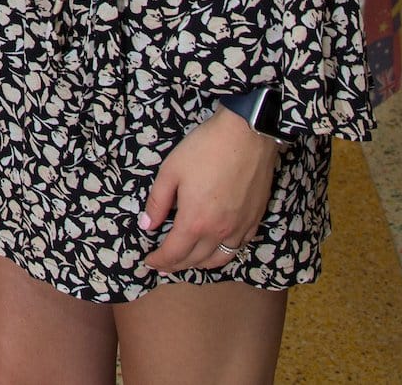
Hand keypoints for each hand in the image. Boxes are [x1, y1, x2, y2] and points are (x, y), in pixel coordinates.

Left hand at [139, 107, 280, 274]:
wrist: (246, 136)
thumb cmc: (204, 150)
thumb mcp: (170, 171)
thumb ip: (158, 202)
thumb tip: (147, 225)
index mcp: (195, 221)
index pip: (174, 253)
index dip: (159, 260)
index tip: (149, 261)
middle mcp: (219, 232)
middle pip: (195, 260)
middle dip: (176, 265)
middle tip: (164, 263)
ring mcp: (240, 228)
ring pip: (218, 259)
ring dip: (199, 264)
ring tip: (187, 260)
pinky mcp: (255, 220)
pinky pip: (238, 248)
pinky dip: (223, 254)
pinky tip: (215, 248)